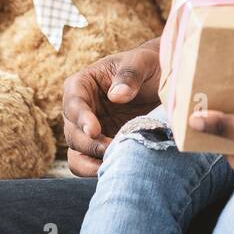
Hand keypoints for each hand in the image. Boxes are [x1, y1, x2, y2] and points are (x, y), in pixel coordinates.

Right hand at [61, 39, 161, 176]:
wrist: (161, 82)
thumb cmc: (147, 66)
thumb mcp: (141, 63)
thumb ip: (129, 76)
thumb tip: (116, 96)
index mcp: (82, 84)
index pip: (73, 102)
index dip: (81, 118)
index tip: (94, 130)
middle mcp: (80, 110)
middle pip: (72, 133)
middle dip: (89, 145)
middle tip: (111, 150)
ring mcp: (89, 131)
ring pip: (77, 154)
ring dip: (91, 162)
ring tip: (114, 165)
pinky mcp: (100, 147)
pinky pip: (90, 164)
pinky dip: (98, 170)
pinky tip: (117, 170)